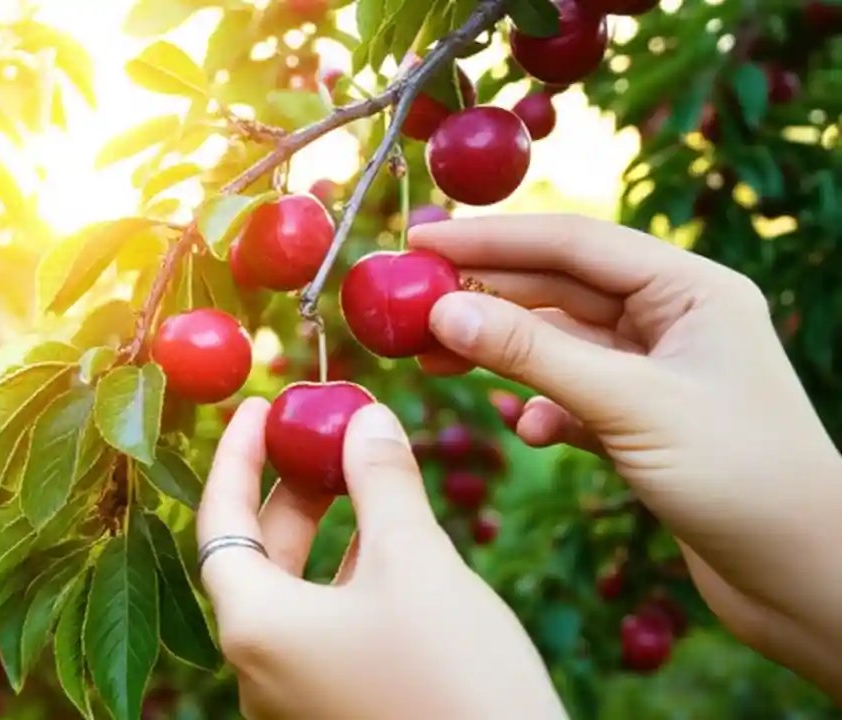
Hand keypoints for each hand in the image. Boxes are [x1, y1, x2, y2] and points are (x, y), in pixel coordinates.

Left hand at [196, 399, 567, 719]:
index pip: (221, 521)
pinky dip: (348, 575)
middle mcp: (260, 667)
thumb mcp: (417, 562)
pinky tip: (390, 545)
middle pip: (258, 555)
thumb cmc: (454, 677)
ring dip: (327, 530)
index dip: (237, 457)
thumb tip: (365, 420)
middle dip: (292, 489)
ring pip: (297, 591)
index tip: (257, 406)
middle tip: (325, 435)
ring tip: (365, 476)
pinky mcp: (336, 709)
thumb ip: (381, 483)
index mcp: (255, 628)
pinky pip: (326, 626)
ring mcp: (297, 695)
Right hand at [408, 214, 841, 697]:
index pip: (572, 243)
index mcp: (691, 289)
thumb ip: (533, 354)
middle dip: (483, 296)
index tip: (420, 240)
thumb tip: (444, 311)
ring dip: (501, 355)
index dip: (490, 238)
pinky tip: (530, 432)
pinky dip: (542, 408)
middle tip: (408, 304)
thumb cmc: (741, 476)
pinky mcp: (647, 422)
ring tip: (436, 362)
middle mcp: (676, 319)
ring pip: (559, 345)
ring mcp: (659, 371)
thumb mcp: (629, 406)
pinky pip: (574, 395)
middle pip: (558, 290)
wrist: (805, 575)